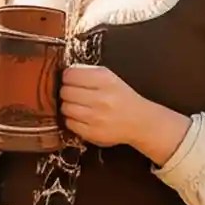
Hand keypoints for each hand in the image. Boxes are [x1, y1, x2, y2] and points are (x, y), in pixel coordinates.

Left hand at [61, 65, 190, 162]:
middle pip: (65, 91)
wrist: (139, 121)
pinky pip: (69, 123)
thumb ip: (88, 72)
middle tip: (74, 94)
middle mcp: (101, 98)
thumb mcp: (110, 77)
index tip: (71, 80)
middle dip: (67, 92)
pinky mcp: (92, 133)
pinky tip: (82, 117)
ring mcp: (96, 117)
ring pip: (65, 108)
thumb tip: (65, 73)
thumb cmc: (122, 97)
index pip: (70, 75)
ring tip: (79, 106)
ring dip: (68, 106)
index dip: (67, 77)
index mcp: (105, 80)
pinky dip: (72, 120)